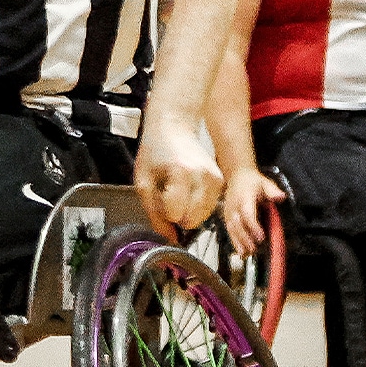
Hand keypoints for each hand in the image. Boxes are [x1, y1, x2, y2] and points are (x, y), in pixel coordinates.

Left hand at [134, 119, 223, 240]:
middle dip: (177, 215)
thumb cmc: (155, 152)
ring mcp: (217, 179)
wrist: (175, 128)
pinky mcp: (222, 181)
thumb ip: (154, 212)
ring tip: (177, 191)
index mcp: (182, 173)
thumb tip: (170, 239)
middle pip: (191, 220)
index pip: (175, 214)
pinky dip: (197, 206)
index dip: (163, 211)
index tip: (158, 196)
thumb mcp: (143, 181)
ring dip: (187, 212)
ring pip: (202, 217)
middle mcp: (204, 177)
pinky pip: (210, 208)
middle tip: (167, 195)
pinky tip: (188, 190)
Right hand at [221, 167, 285, 256]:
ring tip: (246, 254)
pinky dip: (234, 241)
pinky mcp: (227, 216)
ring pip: (231, 228)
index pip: (247, 213)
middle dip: (245, 238)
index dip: (253, 226)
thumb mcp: (265, 182)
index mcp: (244, 198)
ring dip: (238, 242)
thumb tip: (280, 197)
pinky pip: (229, 230)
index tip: (261, 236)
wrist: (236, 175)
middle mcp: (234, 206)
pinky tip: (239, 252)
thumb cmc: (252, 181)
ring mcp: (229, 211)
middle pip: (237, 224)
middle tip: (254, 249)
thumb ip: (273, 191)